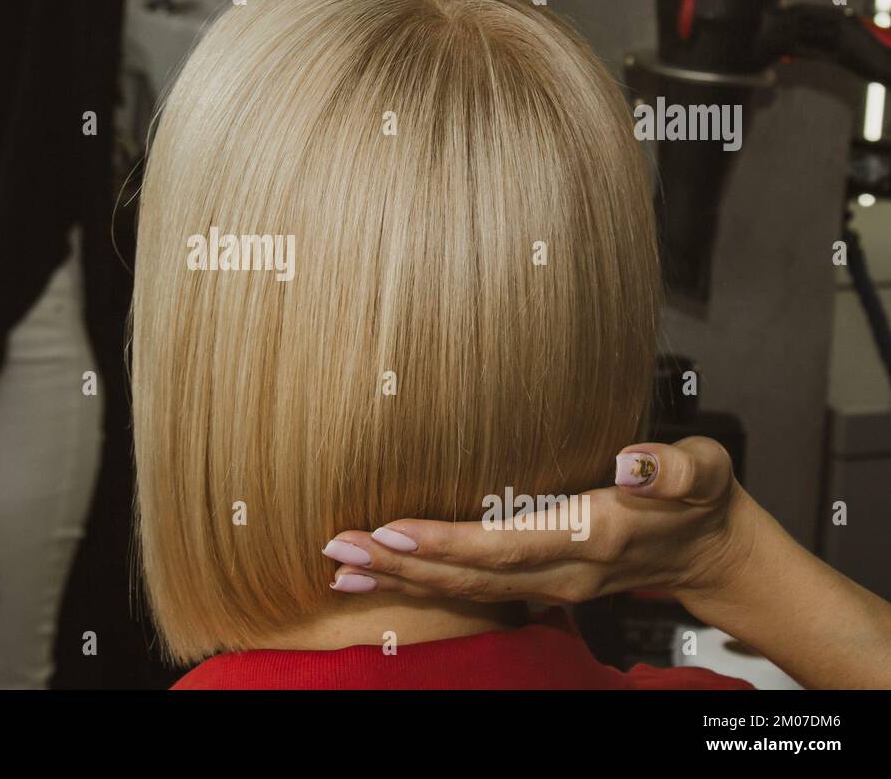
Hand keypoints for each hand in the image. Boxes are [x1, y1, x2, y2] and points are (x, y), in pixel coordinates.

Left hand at [322, 436, 759, 611]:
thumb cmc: (702, 502)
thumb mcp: (705, 470)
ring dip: (401, 579)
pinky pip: (474, 590)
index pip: (506, 543)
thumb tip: (634, 462)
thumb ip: (674, 469)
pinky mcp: (540, 584)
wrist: (714, 554)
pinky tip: (384, 575)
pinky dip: (425, 583)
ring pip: (464, 589)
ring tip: (342, 568)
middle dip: (400, 565)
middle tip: (338, 550)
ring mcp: (550, 585)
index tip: (392, 530)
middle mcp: (563, 570)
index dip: (447, 541)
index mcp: (593, 536)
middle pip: (469, 575)